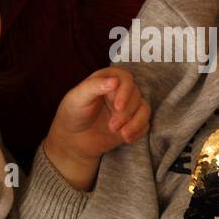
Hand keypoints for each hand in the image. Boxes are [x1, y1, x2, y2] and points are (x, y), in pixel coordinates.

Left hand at [42, 67, 149, 190]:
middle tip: (111, 126)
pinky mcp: (132, 123)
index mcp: (108, 79)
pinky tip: (126, 139)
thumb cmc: (73, 113)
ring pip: (144, 109)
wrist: (73, 139)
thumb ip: (94, 86)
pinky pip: (145, 124)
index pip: (126, 79)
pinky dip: (138, 132)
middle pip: (136, 96)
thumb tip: (115, 81)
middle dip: (126, 113)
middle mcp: (120, 92)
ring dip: (135, 123)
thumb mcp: (78, 97)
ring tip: (122, 135)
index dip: (125, 92)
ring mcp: (128, 108)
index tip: (118, 107)